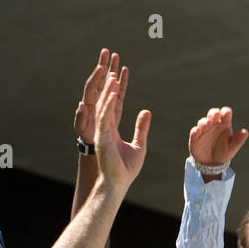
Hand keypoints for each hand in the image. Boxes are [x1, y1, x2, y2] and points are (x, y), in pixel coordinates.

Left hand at [74, 49, 126, 146]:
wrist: (94, 142)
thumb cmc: (86, 136)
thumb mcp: (82, 129)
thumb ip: (80, 118)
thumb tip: (80, 105)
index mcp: (88, 102)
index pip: (91, 86)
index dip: (95, 76)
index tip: (100, 66)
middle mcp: (96, 98)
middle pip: (99, 78)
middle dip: (103, 65)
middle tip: (106, 51)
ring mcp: (105, 100)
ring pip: (109, 81)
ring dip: (112, 68)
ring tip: (116, 55)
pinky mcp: (114, 104)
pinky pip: (118, 89)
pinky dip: (121, 80)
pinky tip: (125, 70)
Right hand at [93, 73, 150, 192]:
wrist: (118, 183)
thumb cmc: (126, 169)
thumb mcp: (139, 144)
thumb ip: (142, 127)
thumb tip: (146, 111)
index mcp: (111, 129)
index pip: (114, 103)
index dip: (117, 87)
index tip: (122, 70)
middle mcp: (104, 128)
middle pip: (105, 100)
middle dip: (108, 82)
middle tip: (111, 64)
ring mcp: (101, 132)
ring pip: (103, 106)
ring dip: (107, 90)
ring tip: (112, 74)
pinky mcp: (102, 137)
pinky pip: (105, 117)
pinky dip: (108, 104)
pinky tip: (112, 92)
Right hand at [188, 107, 248, 171]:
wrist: (211, 164)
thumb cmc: (223, 153)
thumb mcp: (232, 148)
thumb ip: (238, 140)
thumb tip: (245, 132)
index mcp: (224, 124)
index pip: (225, 114)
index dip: (225, 112)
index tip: (226, 113)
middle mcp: (214, 124)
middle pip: (213, 114)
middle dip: (213, 113)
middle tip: (215, 114)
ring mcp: (204, 130)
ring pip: (203, 121)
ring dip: (204, 121)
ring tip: (207, 124)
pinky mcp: (195, 137)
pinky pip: (194, 132)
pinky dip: (196, 131)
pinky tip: (198, 131)